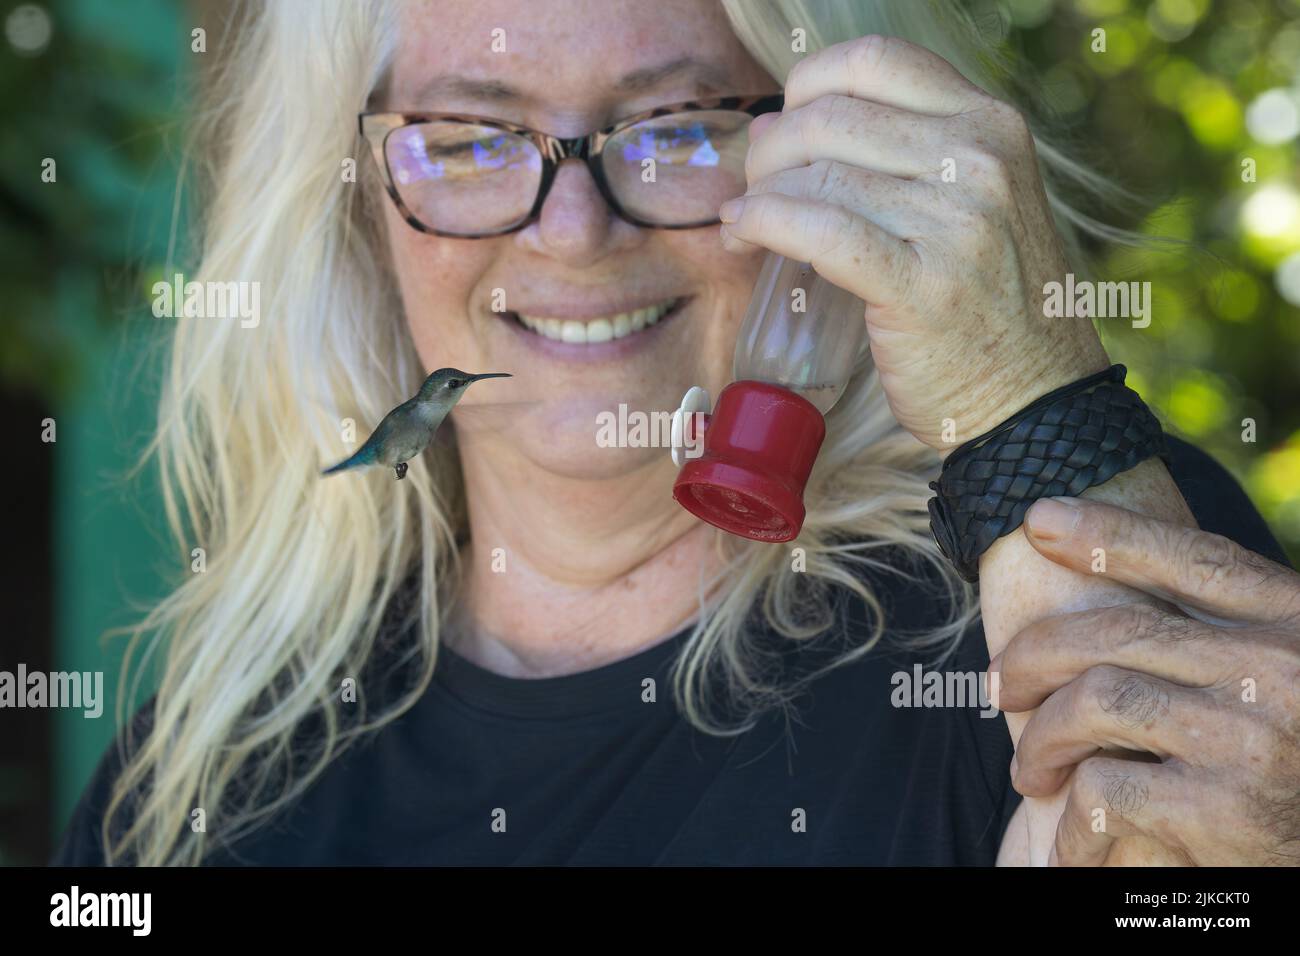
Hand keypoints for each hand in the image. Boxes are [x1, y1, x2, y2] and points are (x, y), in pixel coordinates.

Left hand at [717, 34, 1109, 452]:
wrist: (1036, 400)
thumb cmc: (989, 305)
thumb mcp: (966, 205)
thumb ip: (890, 158)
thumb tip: (773, 128)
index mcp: (991, 125)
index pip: (875, 60)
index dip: (808, 85)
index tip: (784, 125)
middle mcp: (979, 160)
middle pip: (832, 117)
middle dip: (769, 150)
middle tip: (750, 188)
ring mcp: (955, 221)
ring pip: (817, 177)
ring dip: (757, 196)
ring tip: (742, 225)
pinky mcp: (921, 285)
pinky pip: (818, 231)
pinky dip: (762, 225)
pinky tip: (742, 237)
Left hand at [990, 496, 1299, 865]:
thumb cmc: (1292, 767)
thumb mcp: (1285, 680)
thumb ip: (1226, 635)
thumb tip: (1106, 570)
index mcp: (1297, 625)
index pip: (1196, 560)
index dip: (1112, 535)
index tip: (1037, 519)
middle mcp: (1281, 671)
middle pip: (1120, 632)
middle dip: (1035, 655)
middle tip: (998, 685)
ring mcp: (1250, 738)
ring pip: (1096, 701)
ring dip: (1042, 740)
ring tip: (1031, 771)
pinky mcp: (1221, 810)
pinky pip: (1103, 790)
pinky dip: (1071, 822)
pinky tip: (1069, 842)